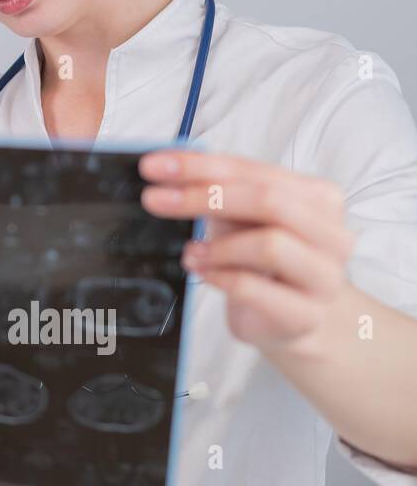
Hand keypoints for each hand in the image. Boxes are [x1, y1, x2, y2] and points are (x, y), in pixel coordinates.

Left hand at [138, 149, 356, 353]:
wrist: (293, 319)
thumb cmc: (263, 261)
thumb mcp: (240, 219)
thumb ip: (216, 192)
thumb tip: (168, 168)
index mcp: (318, 198)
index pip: (255, 171)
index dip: (200, 166)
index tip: (154, 167)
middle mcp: (332, 233)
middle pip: (268, 201)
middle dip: (204, 196)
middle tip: (155, 200)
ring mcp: (324, 276)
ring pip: (270, 245)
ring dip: (218, 246)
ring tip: (190, 252)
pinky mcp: (306, 314)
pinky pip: (256, 288)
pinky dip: (219, 276)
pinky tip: (203, 273)